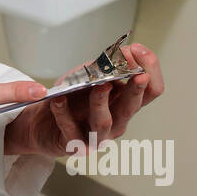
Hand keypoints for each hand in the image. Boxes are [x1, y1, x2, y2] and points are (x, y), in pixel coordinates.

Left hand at [3, 43, 163, 159]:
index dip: (150, 70)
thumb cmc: (72, 99)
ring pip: (104, 121)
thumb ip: (104, 66)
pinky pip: (70, 130)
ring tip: (99, 85)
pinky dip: (64, 113)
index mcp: (125, 102)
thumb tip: (121, 53)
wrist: (45, 124)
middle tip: (140, 75)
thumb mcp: (87, 77)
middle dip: (136, 89)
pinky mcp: (75, 145)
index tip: (138, 50)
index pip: (151, 90)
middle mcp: (117, 121)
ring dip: (101, 101)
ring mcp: (97, 136)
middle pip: (132, 106)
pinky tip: (59, 100)